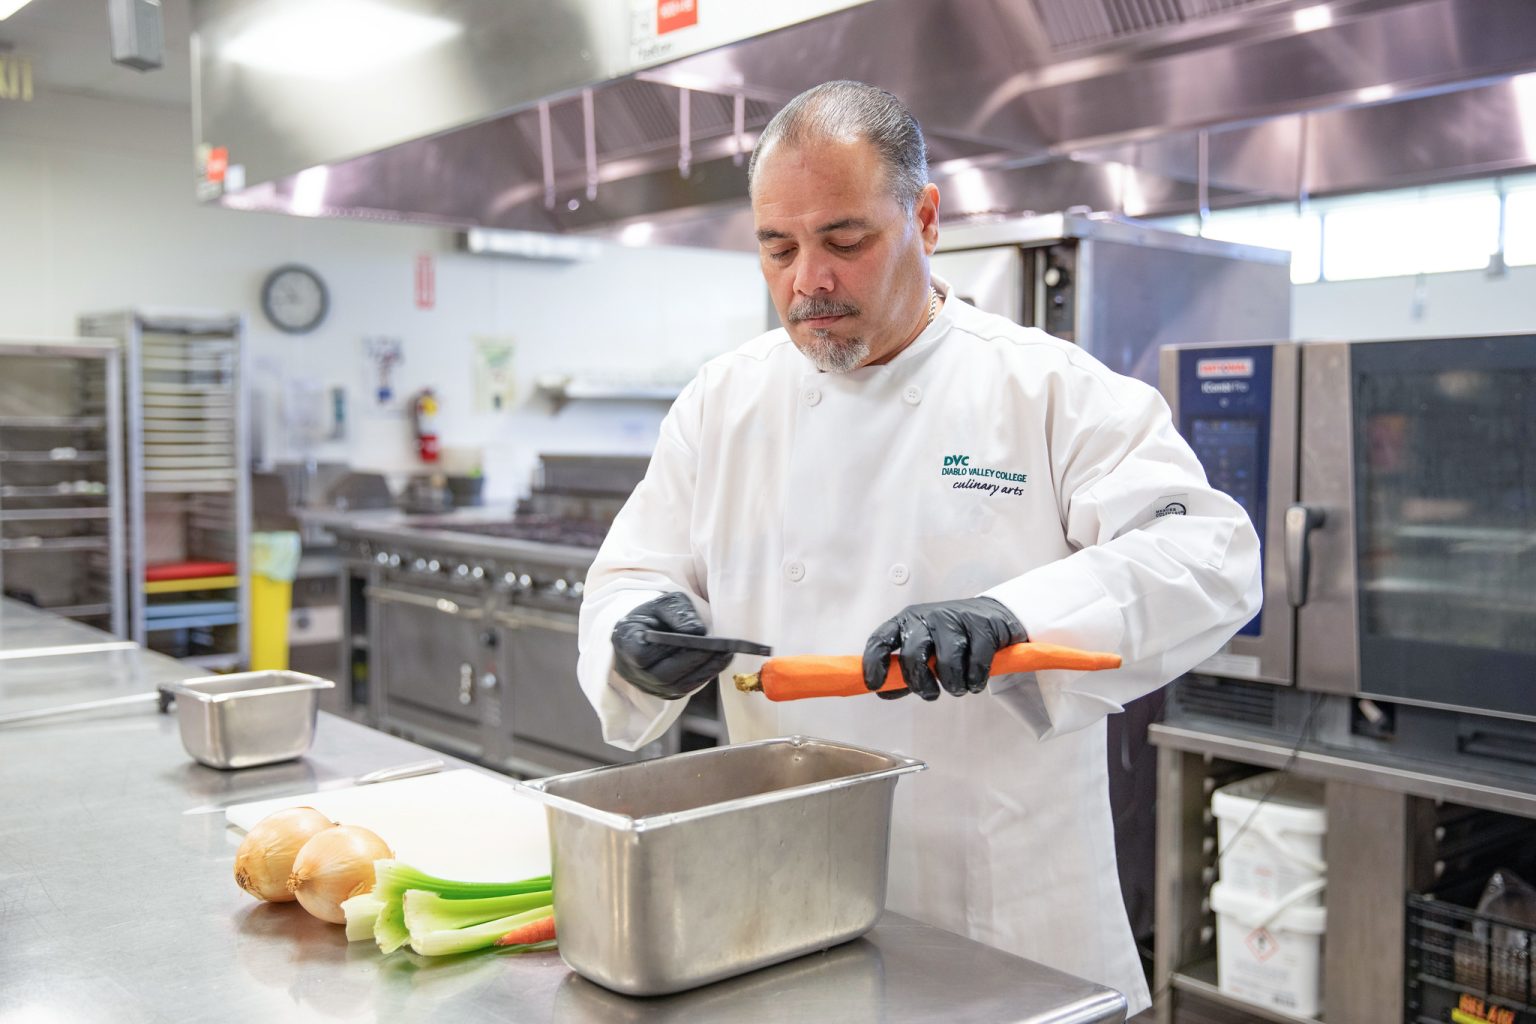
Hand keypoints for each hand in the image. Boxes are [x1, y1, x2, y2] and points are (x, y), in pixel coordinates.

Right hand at [611, 592, 732, 700]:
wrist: (644, 629)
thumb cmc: (653, 614)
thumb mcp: (664, 603)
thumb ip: (679, 614)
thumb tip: (698, 632)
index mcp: (625, 643)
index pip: (644, 655)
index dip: (670, 650)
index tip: (699, 639)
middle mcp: (631, 670)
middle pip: (663, 675)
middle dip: (694, 662)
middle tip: (721, 649)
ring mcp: (645, 685)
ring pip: (675, 686)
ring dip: (703, 672)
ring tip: (725, 655)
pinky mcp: (660, 693)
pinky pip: (682, 690)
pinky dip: (701, 678)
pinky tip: (718, 664)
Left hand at [862, 597, 1025, 700]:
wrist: (991, 615)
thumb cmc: (950, 637)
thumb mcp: (925, 648)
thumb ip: (905, 670)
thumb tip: (884, 691)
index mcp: (907, 621)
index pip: (881, 639)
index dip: (874, 663)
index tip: (874, 685)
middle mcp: (927, 617)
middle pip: (913, 655)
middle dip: (920, 682)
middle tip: (930, 693)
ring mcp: (955, 619)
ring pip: (947, 663)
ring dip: (954, 684)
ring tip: (958, 685)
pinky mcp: (981, 626)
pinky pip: (975, 664)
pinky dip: (975, 680)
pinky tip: (975, 679)